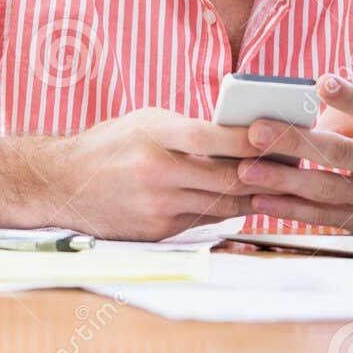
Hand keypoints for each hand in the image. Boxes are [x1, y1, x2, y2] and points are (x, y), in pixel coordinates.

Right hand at [51, 107, 263, 240]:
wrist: (60, 184)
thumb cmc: (109, 144)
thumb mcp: (145, 121)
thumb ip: (188, 128)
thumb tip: (239, 135)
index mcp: (153, 134)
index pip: (212, 137)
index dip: (250, 139)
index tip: (279, 136)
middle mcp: (156, 171)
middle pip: (227, 177)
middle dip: (263, 173)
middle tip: (291, 166)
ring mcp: (157, 205)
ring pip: (223, 205)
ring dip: (252, 196)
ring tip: (277, 185)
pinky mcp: (157, 231)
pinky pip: (204, 221)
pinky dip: (224, 210)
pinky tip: (242, 201)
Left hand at [238, 75, 352, 232]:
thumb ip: (343, 117)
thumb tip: (296, 121)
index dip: (350, 99)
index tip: (322, 83)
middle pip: (338, 153)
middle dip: (294, 142)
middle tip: (256, 131)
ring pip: (325, 188)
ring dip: (282, 179)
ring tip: (246, 169)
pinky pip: (322, 216)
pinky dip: (289, 209)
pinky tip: (259, 199)